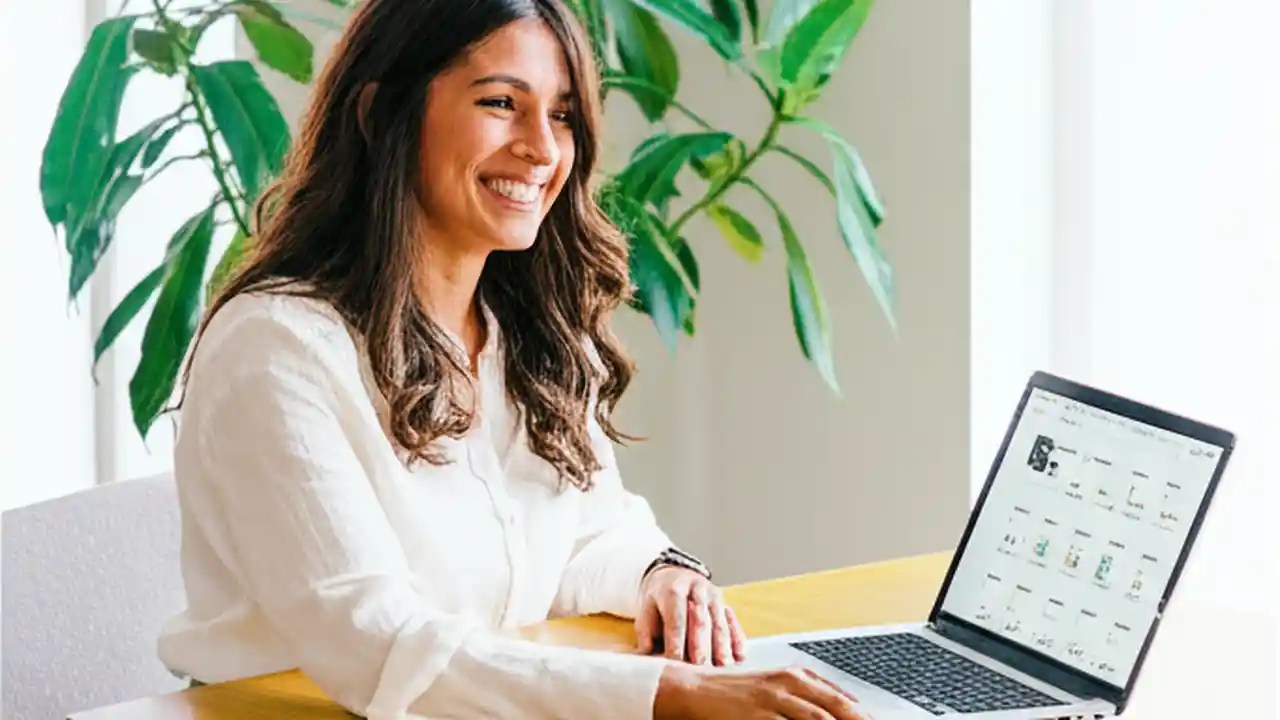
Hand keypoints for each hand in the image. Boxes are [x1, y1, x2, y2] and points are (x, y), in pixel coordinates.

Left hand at [635, 566, 746, 665]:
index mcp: (673, 589)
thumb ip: (646, 632)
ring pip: (718, 621)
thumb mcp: (646, 609)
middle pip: (700, 619)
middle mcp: (696, 589)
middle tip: (699, 664)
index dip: (675, 640)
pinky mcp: (725, 603)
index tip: (674, 660)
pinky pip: (733, 621)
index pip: (675, 618)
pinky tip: (739, 656)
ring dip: (722, 644)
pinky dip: (737, 639)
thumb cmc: (658, 600)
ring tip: (722, 664)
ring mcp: (713, 595)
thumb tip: (646, 656)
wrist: (673, 575)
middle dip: (700, 643)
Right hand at [653, 663, 869, 719]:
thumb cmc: (732, 693)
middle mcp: (787, 684)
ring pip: (818, 719)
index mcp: (795, 676)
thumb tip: (839, 708)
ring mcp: (773, 700)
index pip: (841, 697)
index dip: (862, 714)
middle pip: (836, 708)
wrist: (693, 690)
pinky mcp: (757, 715)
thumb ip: (804, 697)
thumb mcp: (772, 687)